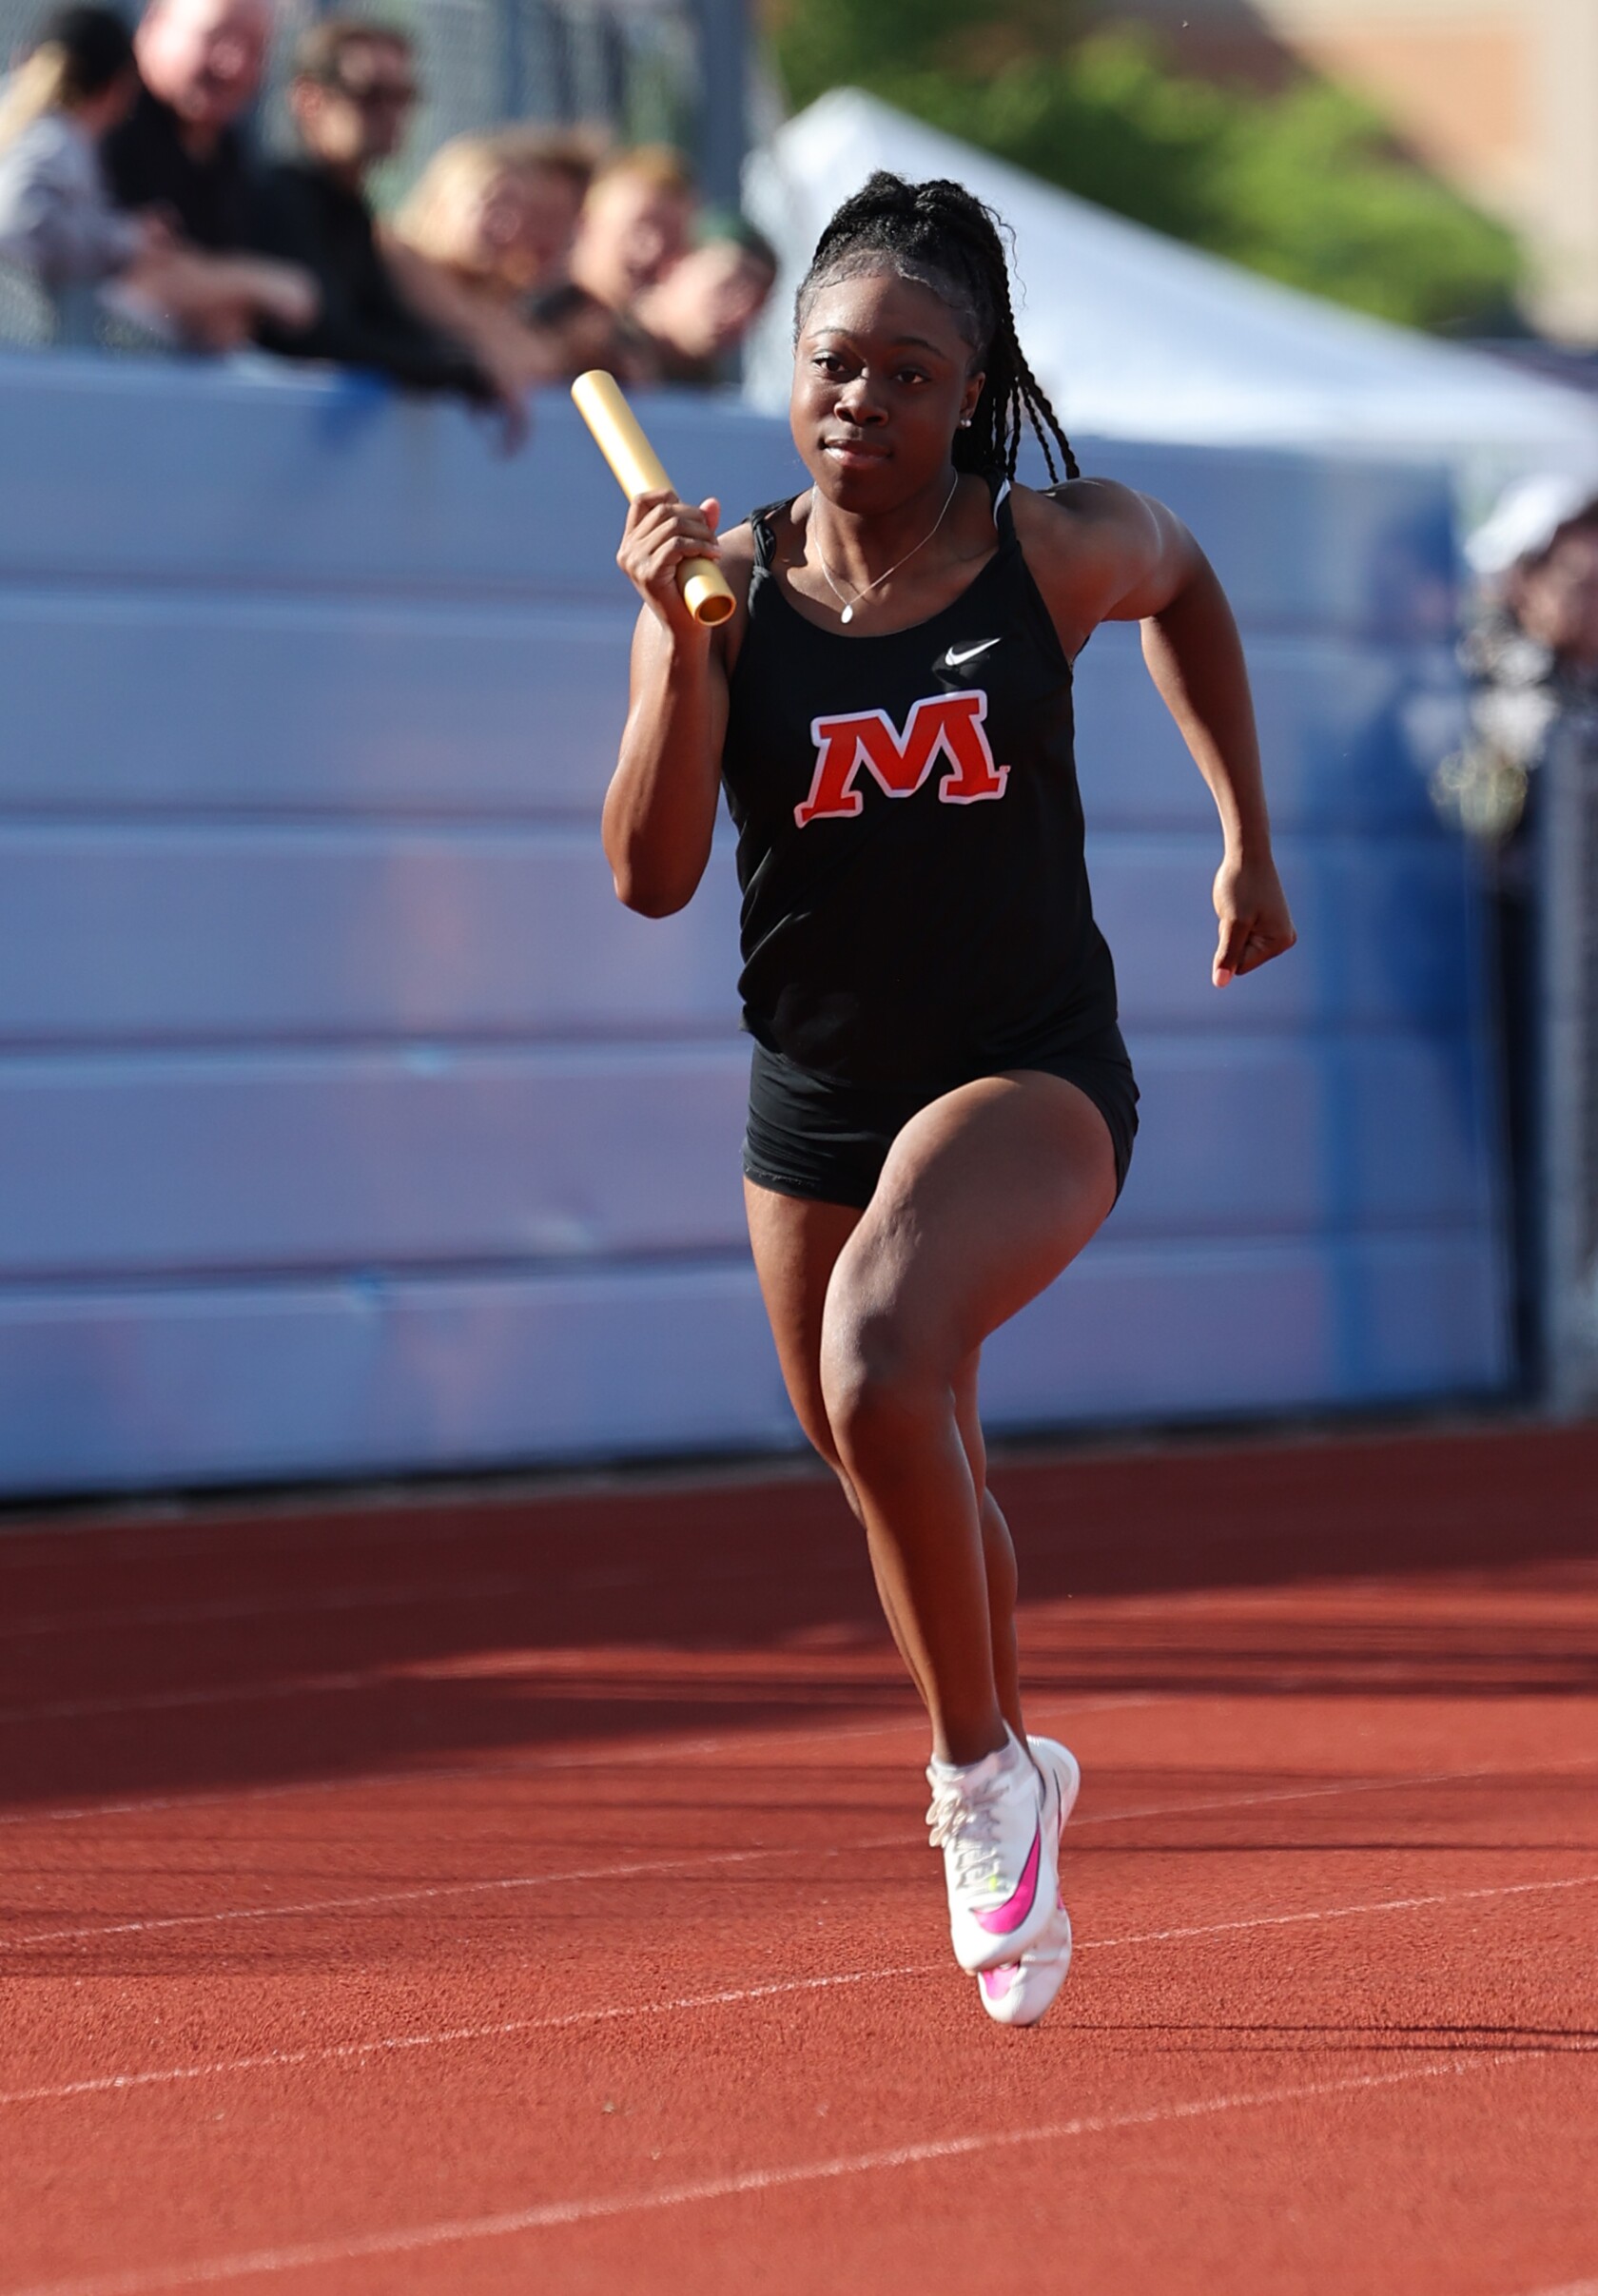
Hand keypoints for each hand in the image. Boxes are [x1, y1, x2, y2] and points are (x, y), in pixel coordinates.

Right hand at [617, 489, 720, 639]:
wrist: (683, 631)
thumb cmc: (687, 593)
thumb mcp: (690, 554)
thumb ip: (697, 527)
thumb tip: (712, 502)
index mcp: (630, 544)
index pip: (641, 502)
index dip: (667, 496)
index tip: (692, 513)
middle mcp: (627, 552)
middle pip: (664, 512)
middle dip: (695, 517)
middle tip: (712, 535)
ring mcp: (635, 563)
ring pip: (673, 526)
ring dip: (701, 532)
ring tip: (715, 547)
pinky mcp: (649, 574)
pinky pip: (677, 545)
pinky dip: (700, 545)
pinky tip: (713, 553)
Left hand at [1212, 850, 1295, 985]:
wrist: (1247, 854)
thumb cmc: (1240, 885)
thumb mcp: (1232, 923)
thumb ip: (1227, 955)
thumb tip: (1220, 983)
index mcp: (1280, 942)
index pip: (1240, 966)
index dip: (1229, 946)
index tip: (1237, 920)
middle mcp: (1284, 940)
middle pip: (1241, 957)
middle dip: (1231, 937)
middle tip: (1238, 911)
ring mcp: (1277, 931)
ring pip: (1239, 946)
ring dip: (1232, 928)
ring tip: (1241, 906)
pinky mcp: (1268, 923)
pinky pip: (1242, 934)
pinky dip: (1235, 922)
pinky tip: (1244, 904)